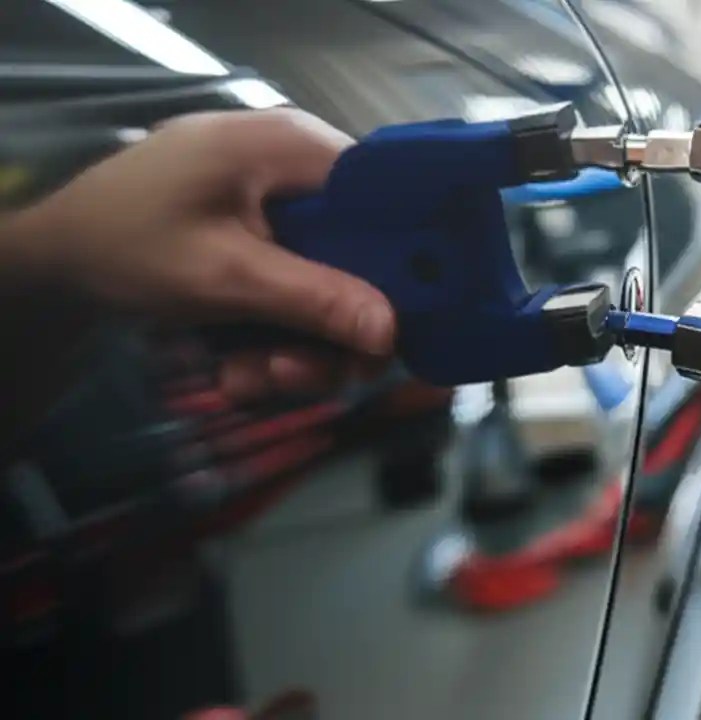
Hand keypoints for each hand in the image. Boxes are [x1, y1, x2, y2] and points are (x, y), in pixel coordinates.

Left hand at [13, 108, 393, 398]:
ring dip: (298, 349)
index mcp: (295, 148)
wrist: (49, 266)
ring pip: (333, 289)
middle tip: (299, 376)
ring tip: (249, 379)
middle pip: (363, 257)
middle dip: (334, 330)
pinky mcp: (261, 243)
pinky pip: (298, 294)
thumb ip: (313, 300)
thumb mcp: (224, 276)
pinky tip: (236, 366)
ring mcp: (278, 208)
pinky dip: (273, 339)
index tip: (397, 329)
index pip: (388, 199)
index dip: (405, 264)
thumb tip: (392, 334)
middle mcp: (297, 170)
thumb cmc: (126, 245)